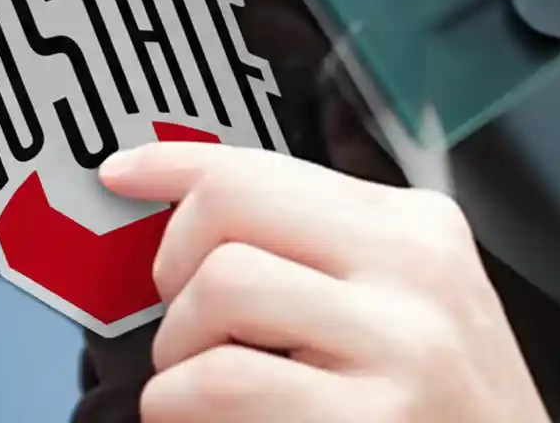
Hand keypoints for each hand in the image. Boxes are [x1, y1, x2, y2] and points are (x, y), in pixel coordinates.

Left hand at [99, 143, 548, 422]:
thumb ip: (316, 250)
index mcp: (414, 226)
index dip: (173, 163)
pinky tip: (205, 420)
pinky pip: (222, 382)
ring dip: (179, 345)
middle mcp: (414, 267)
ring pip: (220, 286)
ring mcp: (400, 342)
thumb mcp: (400, 301)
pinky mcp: (370, 419)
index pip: (264, 166)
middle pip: (228, 208)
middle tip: (186, 318)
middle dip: (173, 262)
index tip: (123, 171)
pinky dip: (179, 404)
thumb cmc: (436, 407)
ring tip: (205, 379)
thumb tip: (189, 206)